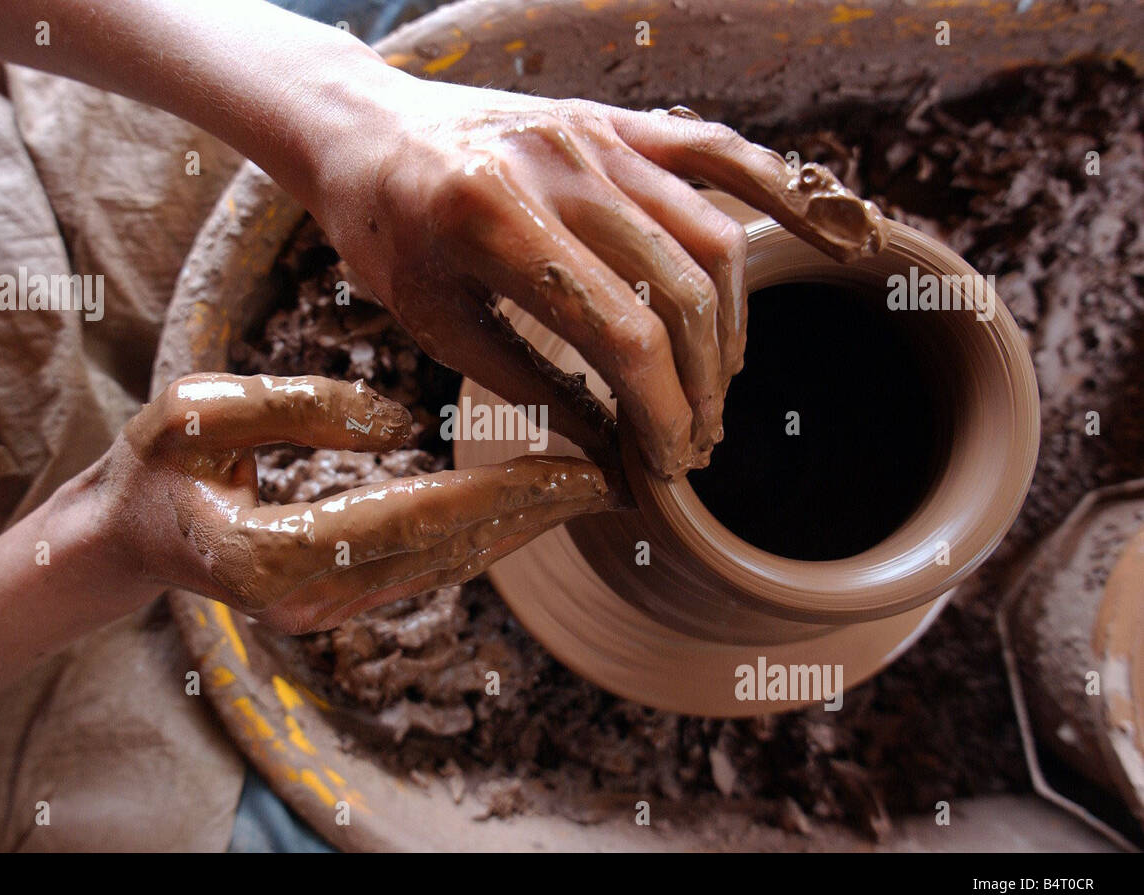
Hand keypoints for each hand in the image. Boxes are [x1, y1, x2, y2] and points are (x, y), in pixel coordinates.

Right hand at [102, 373, 609, 632]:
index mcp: (272, 555)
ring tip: (587, 489)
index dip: (494, 489)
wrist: (128, 539)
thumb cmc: (156, 467)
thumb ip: (298, 409)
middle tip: (613, 476)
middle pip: (445, 552)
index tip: (568, 464)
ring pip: (447, 569)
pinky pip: (429, 571)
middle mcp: (310, 599)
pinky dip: (484, 538)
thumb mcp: (198, 411)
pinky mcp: (342, 604)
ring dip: (520, 530)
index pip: (409, 517)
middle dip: (534, 514)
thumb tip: (403, 423)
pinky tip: (527, 508)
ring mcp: (329, 612)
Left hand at [301, 76, 888, 478]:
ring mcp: (598, 134)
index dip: (661, 414)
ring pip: (711, 238)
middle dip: (701, 386)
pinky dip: (781, 200)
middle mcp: (559, 165)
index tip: (670, 466)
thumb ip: (535, 388)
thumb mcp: (438, 325)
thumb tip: (615, 463)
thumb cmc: (387, 236)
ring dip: (729, 327)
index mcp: (494, 221)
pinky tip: (834, 243)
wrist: (367, 128)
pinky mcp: (619, 120)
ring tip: (718, 386)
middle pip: (679, 294)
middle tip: (698, 443)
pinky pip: (720, 154)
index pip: (621, 336)